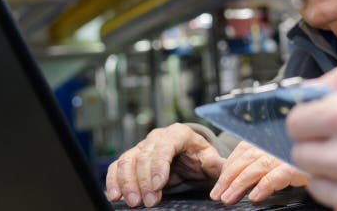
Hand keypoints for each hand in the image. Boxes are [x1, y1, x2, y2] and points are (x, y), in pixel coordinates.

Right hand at [106, 123, 224, 207]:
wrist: (186, 154)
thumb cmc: (197, 155)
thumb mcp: (209, 157)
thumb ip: (215, 162)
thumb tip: (223, 167)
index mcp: (177, 134)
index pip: (165, 146)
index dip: (159, 165)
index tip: (158, 185)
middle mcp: (156, 137)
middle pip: (144, 156)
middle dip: (145, 181)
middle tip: (149, 201)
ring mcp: (141, 147)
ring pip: (128, 161)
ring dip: (128, 183)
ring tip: (134, 202)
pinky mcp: (131, 158)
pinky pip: (117, 167)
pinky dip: (114, 180)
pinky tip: (115, 195)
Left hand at [209, 142, 308, 203]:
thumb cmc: (313, 154)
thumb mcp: (285, 150)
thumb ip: (267, 152)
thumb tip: (236, 166)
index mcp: (274, 135)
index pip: (245, 146)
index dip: (230, 163)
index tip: (220, 180)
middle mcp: (280, 140)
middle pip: (248, 156)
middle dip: (229, 176)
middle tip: (218, 194)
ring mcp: (290, 151)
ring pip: (259, 166)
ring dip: (240, 184)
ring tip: (228, 198)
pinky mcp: (302, 166)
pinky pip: (279, 175)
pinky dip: (265, 185)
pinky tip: (255, 196)